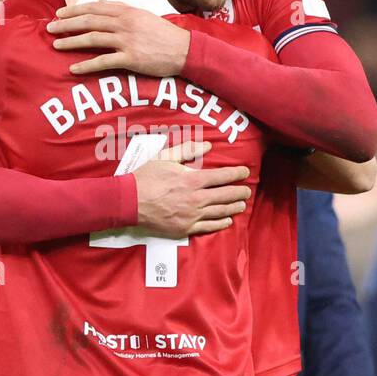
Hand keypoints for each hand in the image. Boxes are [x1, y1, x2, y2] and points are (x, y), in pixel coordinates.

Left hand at [47, 1, 189, 76]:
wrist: (184, 50)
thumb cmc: (164, 34)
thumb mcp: (144, 16)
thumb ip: (122, 11)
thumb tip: (101, 6)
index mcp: (127, 11)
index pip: (94, 8)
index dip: (74, 10)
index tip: (59, 13)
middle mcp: (124, 24)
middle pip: (89, 22)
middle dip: (66, 24)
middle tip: (50, 28)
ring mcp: (127, 41)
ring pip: (92, 39)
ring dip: (71, 41)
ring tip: (56, 45)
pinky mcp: (130, 59)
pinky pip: (103, 62)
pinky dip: (86, 65)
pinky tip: (73, 68)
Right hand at [132, 140, 249, 238]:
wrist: (129, 202)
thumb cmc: (146, 177)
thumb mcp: (165, 158)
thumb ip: (188, 151)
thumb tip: (208, 146)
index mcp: (192, 180)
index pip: (222, 176)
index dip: (236, 174)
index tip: (244, 173)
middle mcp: (195, 199)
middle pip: (225, 195)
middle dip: (239, 192)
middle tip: (247, 191)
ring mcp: (191, 215)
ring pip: (220, 212)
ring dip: (233, 207)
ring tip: (241, 204)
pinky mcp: (185, 228)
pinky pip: (208, 227)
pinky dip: (220, 223)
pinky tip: (227, 220)